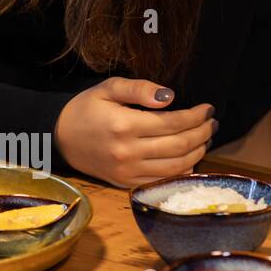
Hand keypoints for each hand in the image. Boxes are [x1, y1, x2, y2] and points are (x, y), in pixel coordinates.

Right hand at [53, 77, 216, 187]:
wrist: (58, 138)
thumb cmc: (84, 109)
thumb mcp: (107, 88)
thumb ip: (139, 89)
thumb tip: (170, 97)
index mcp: (124, 125)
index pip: (173, 122)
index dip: (196, 116)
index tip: (208, 108)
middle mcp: (128, 151)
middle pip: (180, 145)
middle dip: (203, 133)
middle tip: (212, 122)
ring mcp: (128, 170)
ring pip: (177, 166)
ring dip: (198, 152)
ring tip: (205, 138)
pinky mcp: (126, 182)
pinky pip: (163, 180)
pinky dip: (183, 170)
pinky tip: (190, 158)